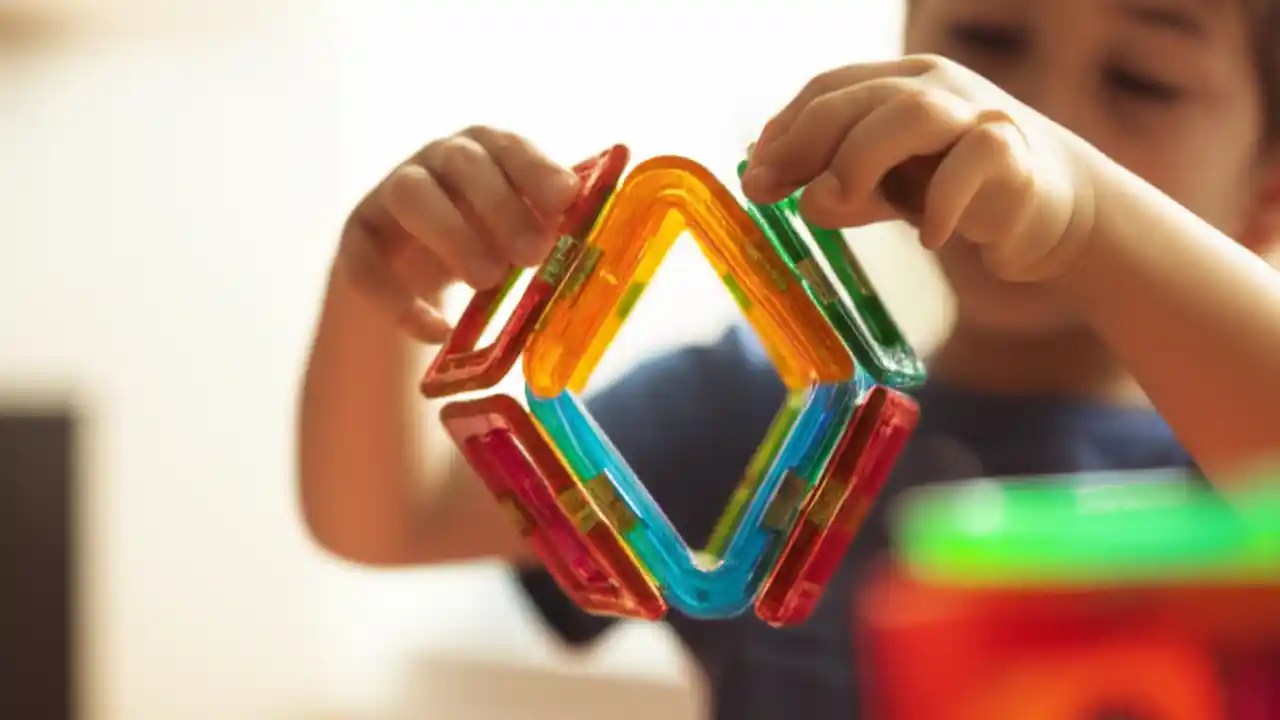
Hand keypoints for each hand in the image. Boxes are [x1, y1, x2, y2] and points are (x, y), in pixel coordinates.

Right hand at [337, 126, 581, 342]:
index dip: (538, 169)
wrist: (409, 276)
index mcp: (485, 153)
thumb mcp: (519, 235)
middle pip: (463, 162)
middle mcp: (436, 163)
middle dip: (501, 205)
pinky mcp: (357, 238)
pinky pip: (367, 260)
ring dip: (452, 234)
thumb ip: (550, 231)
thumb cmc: (482, 243)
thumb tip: (595, 242)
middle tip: (533, 254)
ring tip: (487, 280)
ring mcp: (390, 195)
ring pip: (411, 195)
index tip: (566, 199)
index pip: (509, 146)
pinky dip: (400, 299)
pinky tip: (435, 331)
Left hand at [742, 55, 1096, 282]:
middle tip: (770, 192)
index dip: (785, 129)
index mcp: (899, 84)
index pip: (829, 88)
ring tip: (833, 204)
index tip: (754, 176)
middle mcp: (937, 87)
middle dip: (805, 144)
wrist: (1053, 211)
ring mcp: (978, 115)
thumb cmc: (956, 192)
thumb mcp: (887, 189)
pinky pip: (973, 165)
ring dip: (860, 158)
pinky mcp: (1015, 156)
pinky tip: (927, 238)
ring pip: (911, 114)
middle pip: (860, 97)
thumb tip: (786, 198)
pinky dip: (942, 202)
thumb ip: (840, 190)